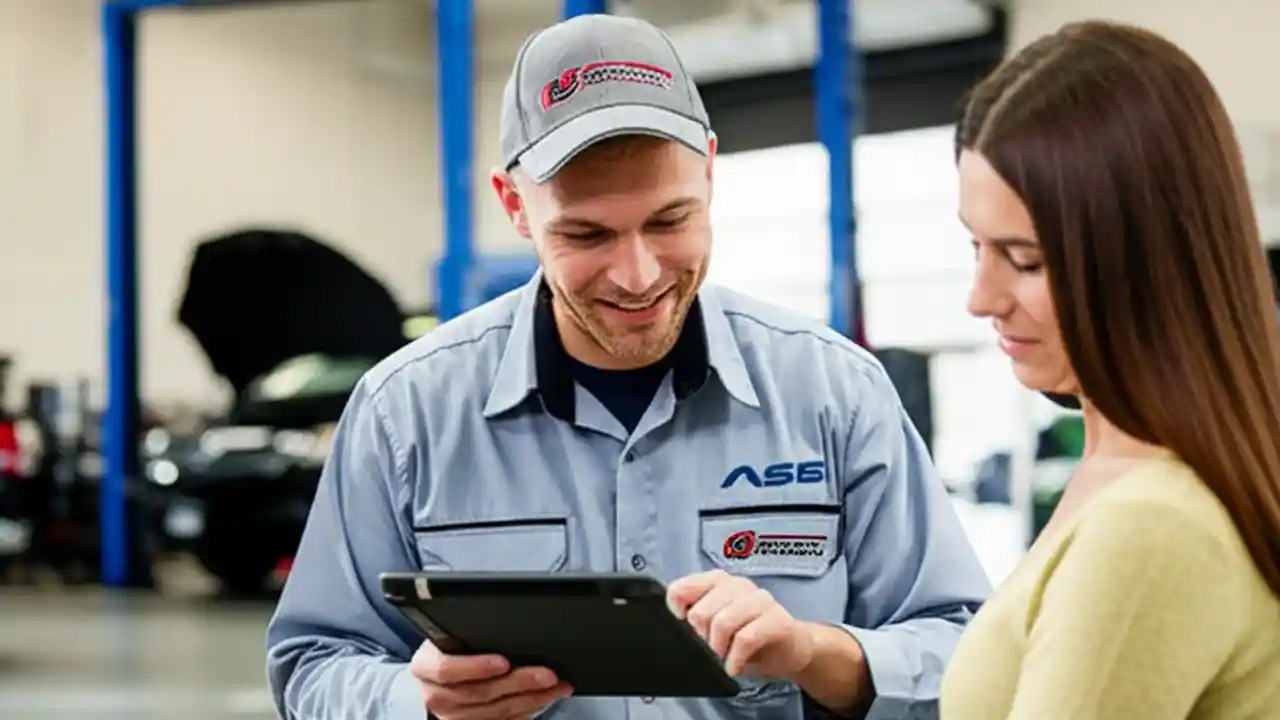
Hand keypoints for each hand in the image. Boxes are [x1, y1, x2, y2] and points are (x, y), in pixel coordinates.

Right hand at [409, 641, 572, 719]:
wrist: (440, 679)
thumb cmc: (452, 651)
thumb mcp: (453, 637)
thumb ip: (472, 635)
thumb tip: (512, 629)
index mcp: (425, 667)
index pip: (447, 669)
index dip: (476, 667)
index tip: (504, 661)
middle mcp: (435, 696)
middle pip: (478, 694)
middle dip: (518, 683)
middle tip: (547, 674)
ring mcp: (451, 718)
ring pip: (494, 713)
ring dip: (531, 699)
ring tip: (555, 686)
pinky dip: (527, 711)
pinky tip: (544, 699)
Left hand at [667, 570, 815, 679]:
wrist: (791, 648)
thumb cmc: (748, 635)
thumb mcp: (717, 624)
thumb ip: (697, 616)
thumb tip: (676, 626)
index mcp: (718, 581)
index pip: (682, 587)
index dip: (676, 609)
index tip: (683, 626)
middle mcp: (738, 585)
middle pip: (701, 611)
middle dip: (701, 638)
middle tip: (710, 650)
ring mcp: (760, 600)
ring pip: (723, 623)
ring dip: (718, 649)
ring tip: (723, 659)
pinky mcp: (777, 620)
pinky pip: (746, 639)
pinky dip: (735, 658)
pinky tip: (734, 667)